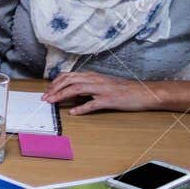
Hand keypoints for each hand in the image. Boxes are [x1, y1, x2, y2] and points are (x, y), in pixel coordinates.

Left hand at [42, 70, 157, 113]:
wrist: (144, 92)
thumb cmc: (124, 89)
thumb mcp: (103, 84)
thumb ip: (88, 86)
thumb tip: (73, 95)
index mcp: (92, 76)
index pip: (68, 76)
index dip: (55, 83)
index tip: (47, 90)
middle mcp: (95, 80)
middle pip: (69, 81)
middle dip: (54, 89)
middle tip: (45, 97)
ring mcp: (102, 90)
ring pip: (76, 89)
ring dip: (61, 95)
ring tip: (52, 102)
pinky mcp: (109, 100)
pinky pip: (92, 104)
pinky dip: (80, 108)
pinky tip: (73, 112)